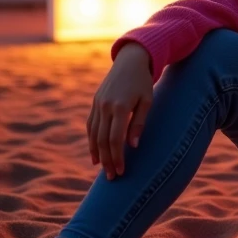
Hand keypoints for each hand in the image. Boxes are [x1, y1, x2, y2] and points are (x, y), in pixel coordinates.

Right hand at [87, 43, 153, 180]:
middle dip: (107, 160)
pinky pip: (90, 125)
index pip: (115, 139)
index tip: (121, 171)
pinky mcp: (95, 102)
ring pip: (93, 134)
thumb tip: (132, 146)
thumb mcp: (147, 101)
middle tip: (112, 177)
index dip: (117, 157)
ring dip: (97, 153)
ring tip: (102, 168)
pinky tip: (95, 153)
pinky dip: (91, 140)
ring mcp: (97, 104)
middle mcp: (105, 106)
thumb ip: (139, 123)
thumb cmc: (143, 82)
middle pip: (102, 140)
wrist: (130, 60)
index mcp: (120, 107)